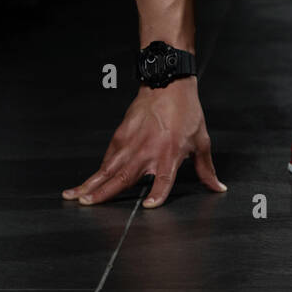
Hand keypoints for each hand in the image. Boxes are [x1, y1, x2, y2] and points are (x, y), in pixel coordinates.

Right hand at [62, 77, 225, 208]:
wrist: (169, 85)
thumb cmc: (187, 113)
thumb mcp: (202, 142)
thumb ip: (206, 169)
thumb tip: (218, 188)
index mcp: (170, 155)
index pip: (164, 180)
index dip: (157, 193)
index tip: (148, 206)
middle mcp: (147, 152)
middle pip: (124, 177)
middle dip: (103, 193)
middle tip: (87, 204)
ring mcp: (131, 144)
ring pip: (107, 169)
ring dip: (90, 184)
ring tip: (73, 197)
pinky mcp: (120, 136)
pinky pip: (108, 158)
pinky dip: (97, 172)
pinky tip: (87, 183)